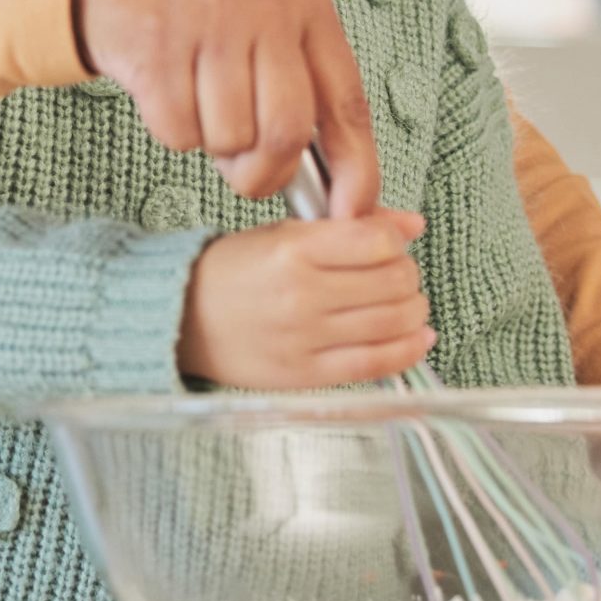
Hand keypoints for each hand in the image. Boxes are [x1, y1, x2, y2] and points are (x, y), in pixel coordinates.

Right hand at [71, 0, 380, 215]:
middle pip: (286, 132)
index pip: (347, 103)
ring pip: (229, 138)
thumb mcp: (263, 18)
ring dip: (212, 146)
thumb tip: (325, 181)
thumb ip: (295, 82)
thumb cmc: (195, 0)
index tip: (351, 213)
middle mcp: (264, 7)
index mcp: (306, 4)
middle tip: (244, 174)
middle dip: (265, 173)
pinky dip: (172, 131)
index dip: (356, 168)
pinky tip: (164, 91)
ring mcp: (209, 22)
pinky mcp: (156, 44)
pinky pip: (178, 131)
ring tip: (198, 107)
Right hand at [178, 211, 431, 387]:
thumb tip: (411, 225)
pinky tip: (417, 337)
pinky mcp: (307, 374)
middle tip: (399, 274)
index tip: (392, 244)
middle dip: (408, 275)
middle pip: (393, 282)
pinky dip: (407, 350)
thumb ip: (348, 227)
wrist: (183, 319)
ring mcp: (306, 338)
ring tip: (407, 304)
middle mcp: (302, 294)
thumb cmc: (232, 271)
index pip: (377, 242)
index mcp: (293, 250)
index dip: (397, 241)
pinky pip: (375, 364)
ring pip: (393, 322)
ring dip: (413, 310)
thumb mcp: (284, 232)